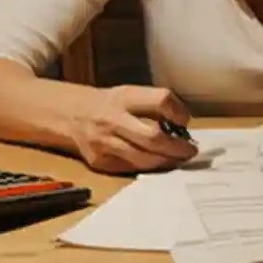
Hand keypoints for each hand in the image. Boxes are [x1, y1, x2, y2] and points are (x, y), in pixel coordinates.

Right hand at [71, 85, 197, 173]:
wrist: (72, 115)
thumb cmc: (110, 104)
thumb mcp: (130, 94)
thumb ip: (154, 105)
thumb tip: (183, 125)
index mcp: (125, 97)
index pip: (160, 100)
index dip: (178, 112)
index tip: (185, 122)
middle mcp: (113, 119)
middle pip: (153, 137)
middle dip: (177, 147)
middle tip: (190, 151)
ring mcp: (104, 143)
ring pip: (144, 158)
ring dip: (166, 161)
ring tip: (178, 159)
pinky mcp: (99, 162)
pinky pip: (131, 168)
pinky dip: (149, 167)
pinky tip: (158, 163)